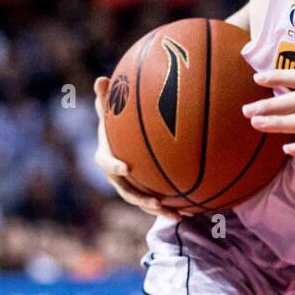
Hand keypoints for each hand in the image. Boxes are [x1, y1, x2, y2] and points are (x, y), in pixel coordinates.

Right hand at [93, 76, 179, 220]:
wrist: (119, 143)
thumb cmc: (115, 125)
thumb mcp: (109, 111)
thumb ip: (106, 98)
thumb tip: (101, 78)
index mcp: (106, 157)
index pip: (107, 163)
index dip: (114, 166)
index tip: (126, 167)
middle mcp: (117, 176)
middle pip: (127, 191)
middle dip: (142, 198)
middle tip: (156, 202)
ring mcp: (130, 186)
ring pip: (144, 202)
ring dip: (160, 210)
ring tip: (179, 216)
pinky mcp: (144, 190)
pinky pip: (157, 201)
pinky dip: (172, 207)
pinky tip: (193, 211)